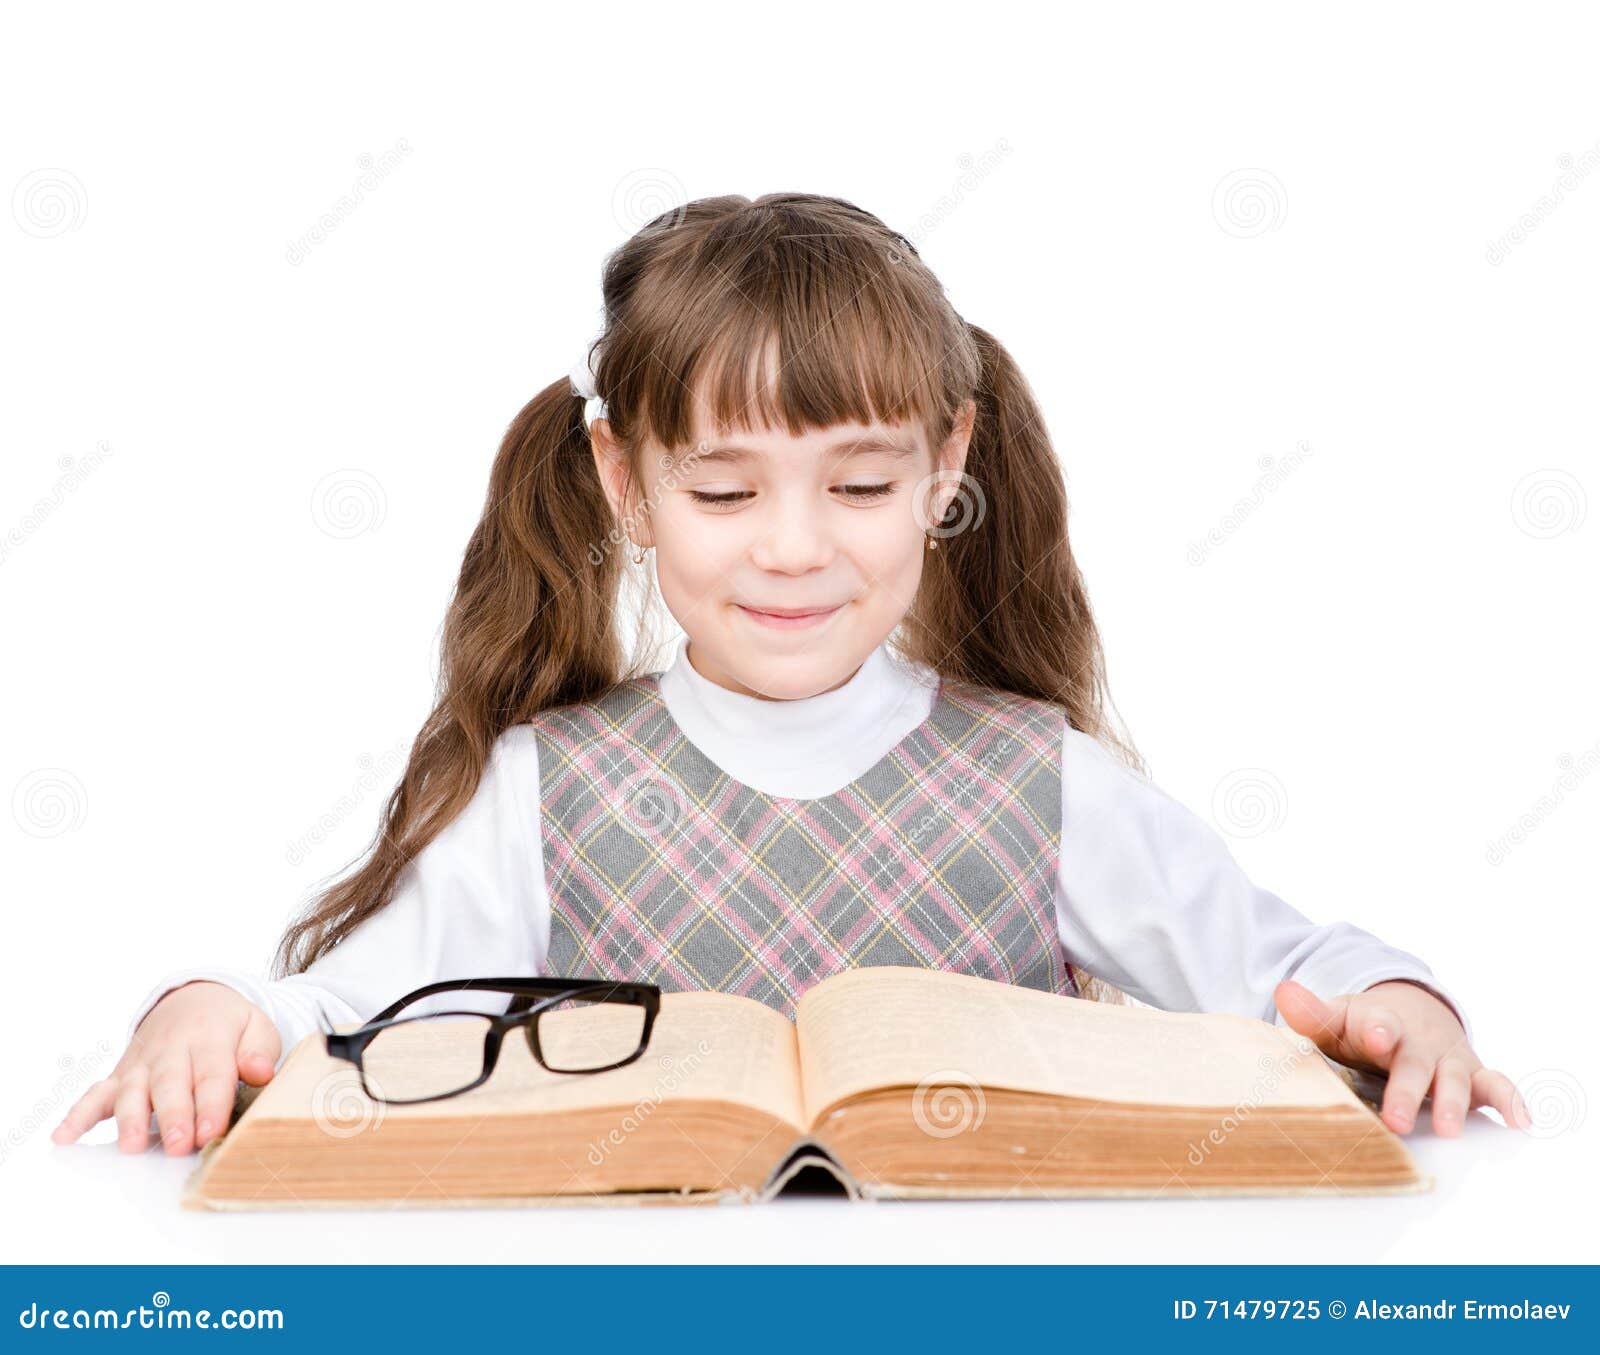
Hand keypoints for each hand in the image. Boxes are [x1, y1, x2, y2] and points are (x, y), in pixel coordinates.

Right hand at [51, 981, 279, 1154]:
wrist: (193, 997)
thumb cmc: (230, 1024)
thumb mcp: (256, 1026)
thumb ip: (260, 1050)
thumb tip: (261, 1071)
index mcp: (210, 1038)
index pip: (212, 1074)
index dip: (211, 1104)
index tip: (212, 1131)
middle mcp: (171, 1051)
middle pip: (170, 1085)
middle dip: (174, 1116)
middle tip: (178, 1146)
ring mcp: (142, 1063)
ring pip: (132, 1091)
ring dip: (131, 1118)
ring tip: (132, 1146)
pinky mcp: (121, 1074)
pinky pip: (96, 1093)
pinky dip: (78, 1113)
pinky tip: (64, 1136)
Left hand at [1273, 978, 1530, 1136]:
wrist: (1410, 1014)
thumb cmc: (1365, 1026)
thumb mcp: (1336, 1019)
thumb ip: (1312, 1014)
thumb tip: (1283, 992)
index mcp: (1380, 1022)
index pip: (1378, 1022)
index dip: (1378, 1029)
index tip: (1377, 1034)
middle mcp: (1417, 1040)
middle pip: (1412, 1064)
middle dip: (1405, 1090)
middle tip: (1395, 1120)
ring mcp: (1446, 1057)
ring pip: (1452, 1079)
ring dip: (1451, 1103)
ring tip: (1447, 1129)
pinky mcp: (1471, 1075)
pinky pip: (1493, 1085)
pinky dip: (1509, 1100)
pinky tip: (1520, 1120)